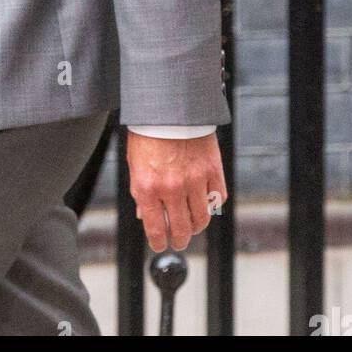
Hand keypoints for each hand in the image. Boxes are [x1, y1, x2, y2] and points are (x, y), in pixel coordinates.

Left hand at [126, 130, 227, 252]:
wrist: (170, 106)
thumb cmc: (148, 133)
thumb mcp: (135, 163)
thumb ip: (141, 192)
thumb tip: (145, 215)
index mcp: (148, 187)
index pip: (156, 229)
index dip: (158, 242)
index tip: (160, 245)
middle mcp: (172, 188)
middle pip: (182, 229)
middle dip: (179, 240)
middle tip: (178, 240)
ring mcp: (194, 180)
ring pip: (201, 219)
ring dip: (196, 227)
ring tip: (192, 225)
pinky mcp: (212, 170)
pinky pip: (216, 199)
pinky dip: (211, 206)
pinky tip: (204, 204)